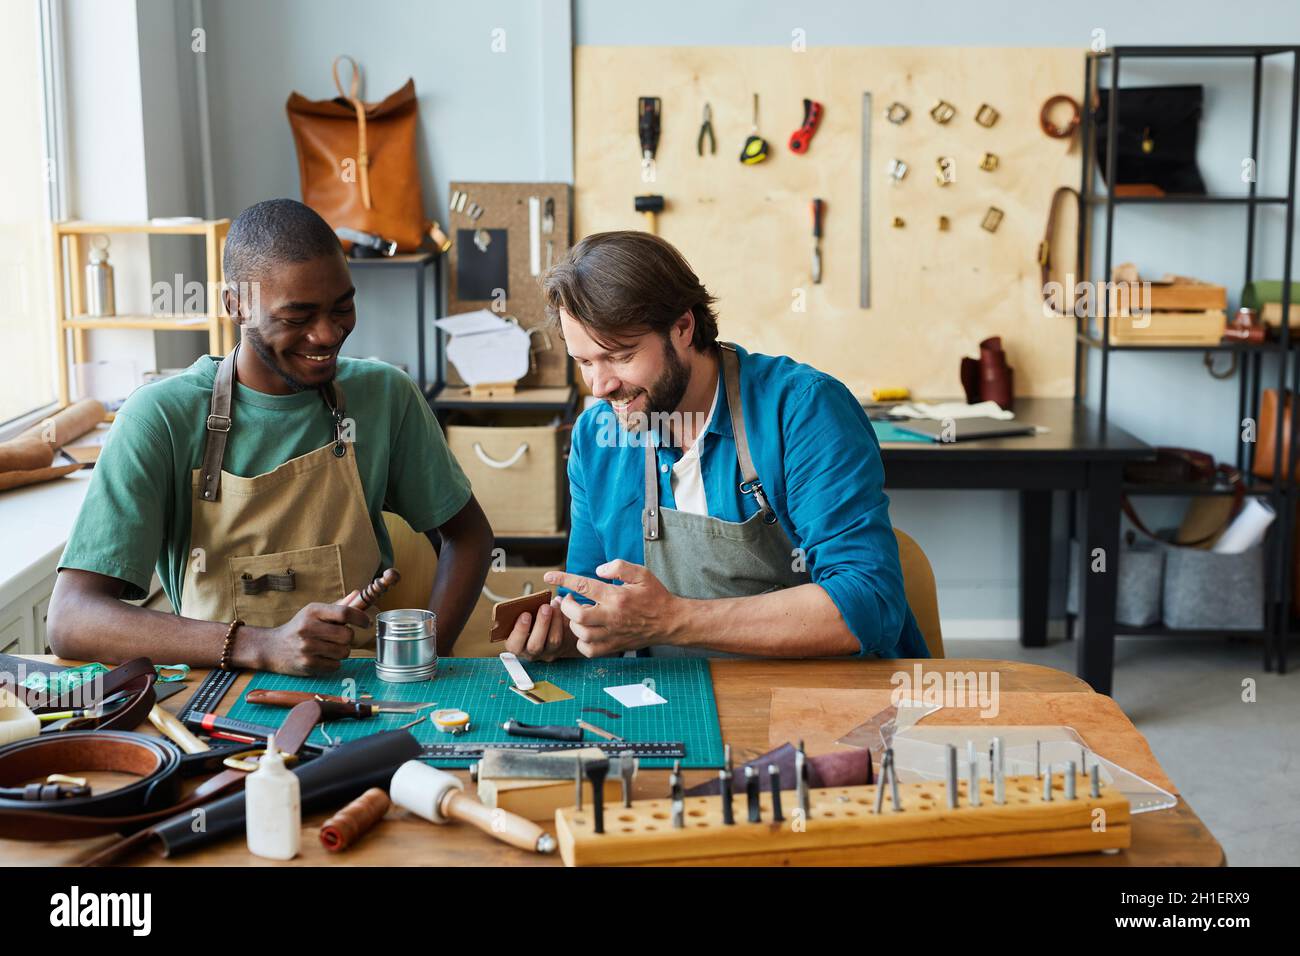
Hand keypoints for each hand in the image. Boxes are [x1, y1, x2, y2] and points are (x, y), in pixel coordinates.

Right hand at [245, 602, 370, 674]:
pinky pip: (335, 665)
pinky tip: (321, 657)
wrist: (272, 648)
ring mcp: (306, 647)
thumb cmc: (299, 627)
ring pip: (344, 652)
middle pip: (347, 635)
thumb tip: (358, 594)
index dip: (361, 618)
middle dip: (348, 638)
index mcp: (313, 611)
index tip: (366, 623)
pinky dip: (333, 663)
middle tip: (339, 638)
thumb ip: (338, 606)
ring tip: (329, 648)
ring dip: (341, 651)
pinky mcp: (306, 664)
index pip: (345, 613)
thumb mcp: (315, 613)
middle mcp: (308, 628)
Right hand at [503, 597, 572, 661]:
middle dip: (541, 624)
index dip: (520, 630)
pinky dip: (566, 619)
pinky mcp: (563, 647)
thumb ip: (524, 610)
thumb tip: (533, 599)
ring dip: (556, 620)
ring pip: (554, 641)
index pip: (514, 645)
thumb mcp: (522, 618)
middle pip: (535, 645)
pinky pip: (567, 635)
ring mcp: (549, 652)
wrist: (545, 630)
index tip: (525, 614)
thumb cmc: (528, 622)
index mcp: (516, 646)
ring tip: (555, 604)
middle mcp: (532, 653)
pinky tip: (566, 606)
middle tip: (545, 607)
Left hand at [543, 561, 680, 657]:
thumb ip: (619, 567)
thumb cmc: (655, 596)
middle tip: (569, 599)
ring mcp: (612, 635)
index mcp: (617, 597)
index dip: (563, 579)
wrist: (670, 622)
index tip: (549, 576)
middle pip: (578, 616)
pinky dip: (581, 641)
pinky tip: (586, 630)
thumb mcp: (641, 573)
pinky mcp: (613, 647)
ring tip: (578, 614)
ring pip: (581, 634)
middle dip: (567, 606)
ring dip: (574, 623)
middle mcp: (612, 617)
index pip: (584, 586)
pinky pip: (588, 650)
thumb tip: (597, 570)